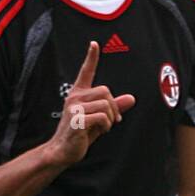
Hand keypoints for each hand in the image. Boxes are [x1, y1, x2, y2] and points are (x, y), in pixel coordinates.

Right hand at [48, 41, 134, 164]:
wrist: (63, 152)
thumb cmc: (80, 135)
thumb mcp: (99, 119)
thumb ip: (114, 108)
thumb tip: (132, 98)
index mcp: (78, 94)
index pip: (85, 72)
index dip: (91, 57)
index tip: (94, 44)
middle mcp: (74, 97)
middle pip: (105, 91)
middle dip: (114, 107)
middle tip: (112, 121)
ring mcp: (74, 108)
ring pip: (105, 104)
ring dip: (111, 118)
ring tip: (105, 127)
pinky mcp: (76, 119)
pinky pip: (102, 116)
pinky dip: (106, 125)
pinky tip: (100, 131)